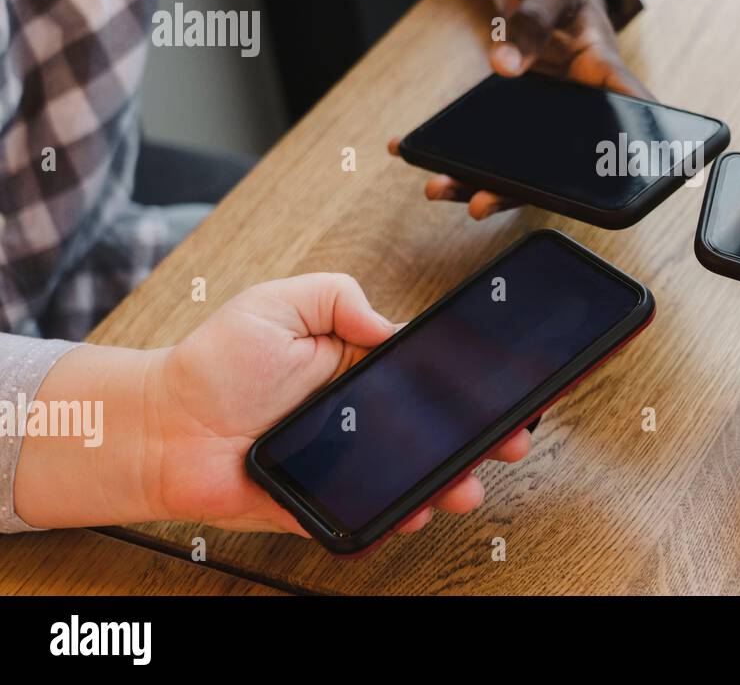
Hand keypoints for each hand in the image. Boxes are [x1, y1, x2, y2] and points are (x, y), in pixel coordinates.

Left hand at [14, 274, 529, 532]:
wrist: (159, 428)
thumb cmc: (212, 364)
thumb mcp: (277, 302)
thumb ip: (335, 295)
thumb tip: (390, 324)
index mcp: (355, 367)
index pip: (424, 375)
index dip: (466, 383)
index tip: (502, 387)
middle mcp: (356, 416)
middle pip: (432, 430)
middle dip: (479, 437)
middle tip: (510, 440)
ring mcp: (343, 461)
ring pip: (409, 476)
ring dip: (447, 481)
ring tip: (466, 484)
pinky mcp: (322, 501)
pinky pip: (368, 512)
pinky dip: (397, 515)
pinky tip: (417, 509)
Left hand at [388, 0, 650, 219]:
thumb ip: (530, 23)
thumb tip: (503, 66)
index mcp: (604, 74)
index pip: (628, 113)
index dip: (627, 151)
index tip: (617, 180)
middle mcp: (581, 110)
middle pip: (561, 166)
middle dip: (517, 191)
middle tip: (479, 204)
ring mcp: (550, 123)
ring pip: (522, 168)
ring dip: (478, 183)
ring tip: (438, 188)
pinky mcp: (521, 122)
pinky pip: (493, 147)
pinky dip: (452, 151)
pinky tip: (408, 148)